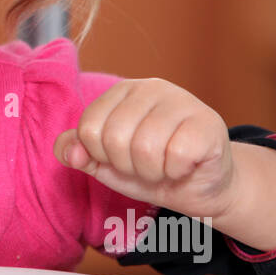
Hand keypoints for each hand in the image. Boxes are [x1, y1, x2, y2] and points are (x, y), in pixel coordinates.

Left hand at [53, 78, 236, 219]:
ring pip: (145, 149)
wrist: (200, 188)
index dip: (102, 155)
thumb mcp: (106, 163)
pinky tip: (186, 165)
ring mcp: (183, 101)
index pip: (88, 128)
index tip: (122, 157)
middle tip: (147, 165)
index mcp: (122, 91)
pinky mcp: (208, 122)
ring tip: (165, 165)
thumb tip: (67, 151)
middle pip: (114, 139)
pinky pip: (176, 156)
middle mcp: (152, 87)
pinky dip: (177, 172)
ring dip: (153, 172)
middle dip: (128, 166)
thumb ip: (79, 152)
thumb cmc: (151, 169)